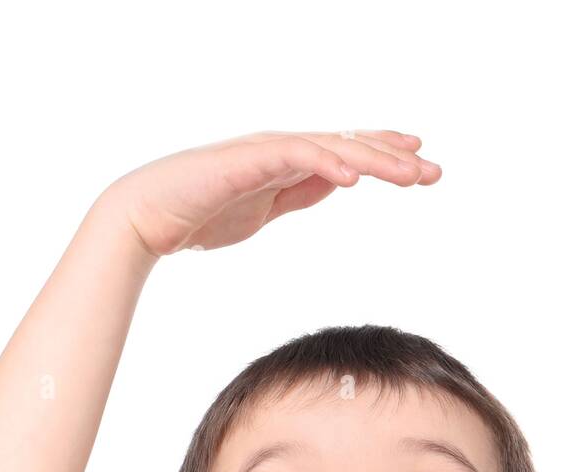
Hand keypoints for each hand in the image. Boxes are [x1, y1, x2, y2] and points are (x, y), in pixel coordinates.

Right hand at [103, 129, 440, 257]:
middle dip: (392, 157)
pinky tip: (353, 175)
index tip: (419, 166)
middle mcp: (279, 149)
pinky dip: (326, 162)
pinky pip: (294, 156)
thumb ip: (298, 193)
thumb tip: (336, 181)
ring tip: (409, 173)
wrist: (144, 219)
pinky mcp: (245, 160)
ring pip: (330, 147)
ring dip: (372, 159)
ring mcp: (262, 151)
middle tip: (434, 172)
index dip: (382, 156)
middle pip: (347, 146)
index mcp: (285, 163)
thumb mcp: (263, 208)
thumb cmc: (197, 215)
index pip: (344, 154)